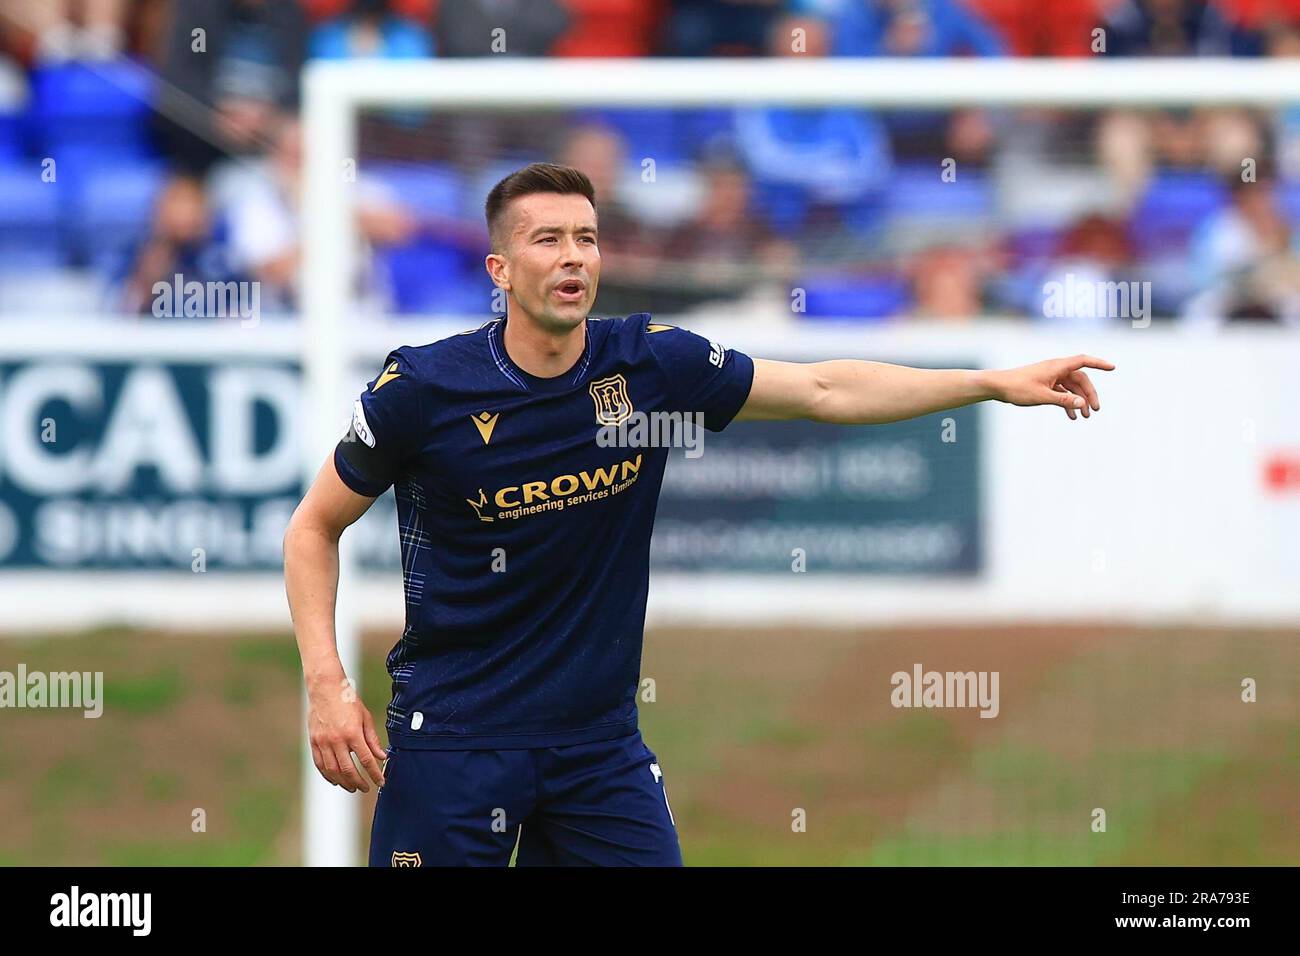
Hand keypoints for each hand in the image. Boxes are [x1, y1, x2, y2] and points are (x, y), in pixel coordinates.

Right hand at [306, 674, 386, 792]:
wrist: (325, 688)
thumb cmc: (348, 701)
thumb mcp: (365, 717)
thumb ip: (372, 739)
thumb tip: (382, 757)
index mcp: (353, 733)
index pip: (366, 760)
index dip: (374, 774)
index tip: (381, 782)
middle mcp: (337, 740)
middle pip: (348, 770)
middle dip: (359, 783)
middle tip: (365, 788)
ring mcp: (323, 742)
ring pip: (333, 771)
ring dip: (343, 782)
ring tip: (352, 787)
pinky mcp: (313, 742)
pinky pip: (320, 764)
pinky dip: (328, 776)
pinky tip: (335, 780)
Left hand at [988, 354, 1114, 419]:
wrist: (997, 387)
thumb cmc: (1018, 388)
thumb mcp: (1043, 397)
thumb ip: (1063, 401)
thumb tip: (1083, 404)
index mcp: (1057, 366)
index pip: (1083, 361)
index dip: (1099, 363)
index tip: (1113, 368)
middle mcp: (1055, 369)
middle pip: (1080, 379)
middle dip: (1089, 394)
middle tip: (1095, 410)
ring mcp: (1050, 377)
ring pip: (1071, 388)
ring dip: (1079, 401)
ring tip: (1085, 417)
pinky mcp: (1044, 384)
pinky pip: (1061, 392)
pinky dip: (1067, 403)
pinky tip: (1071, 416)